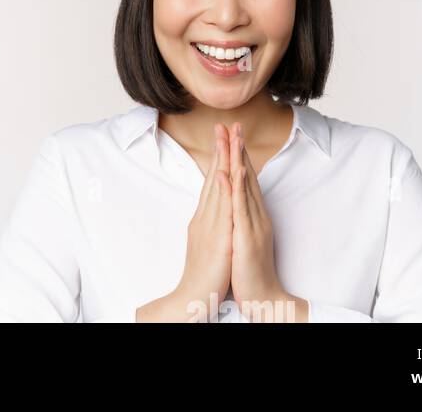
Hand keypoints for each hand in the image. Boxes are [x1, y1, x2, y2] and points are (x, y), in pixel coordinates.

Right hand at [137, 124, 233, 321]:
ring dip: (223, 160)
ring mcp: (210, 225)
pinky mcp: (218, 237)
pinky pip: (223, 208)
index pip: (213, 182)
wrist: (194, 297)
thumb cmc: (204, 274)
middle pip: (214, 178)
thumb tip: (214, 212)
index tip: (224, 138)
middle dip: (220, 150)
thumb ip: (211, 224)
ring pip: (218, 187)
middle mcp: (205, 217)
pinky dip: (225, 188)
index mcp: (205, 218)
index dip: (219, 159)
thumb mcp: (208, 243)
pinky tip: (227, 172)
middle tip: (224, 125)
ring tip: (228, 137)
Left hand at [228, 122, 306, 322]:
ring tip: (232, 138)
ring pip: (245, 187)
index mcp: (252, 215)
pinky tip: (228, 173)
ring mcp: (252, 225)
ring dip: (237, 161)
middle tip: (233, 124)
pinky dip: (234, 190)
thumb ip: (240, 219)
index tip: (231, 135)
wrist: (262, 297)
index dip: (238, 156)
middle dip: (239, 149)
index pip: (244, 180)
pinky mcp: (247, 237)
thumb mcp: (243, 238)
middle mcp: (255, 216)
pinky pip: (239, 210)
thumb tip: (234, 203)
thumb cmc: (249, 270)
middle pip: (246, 177)